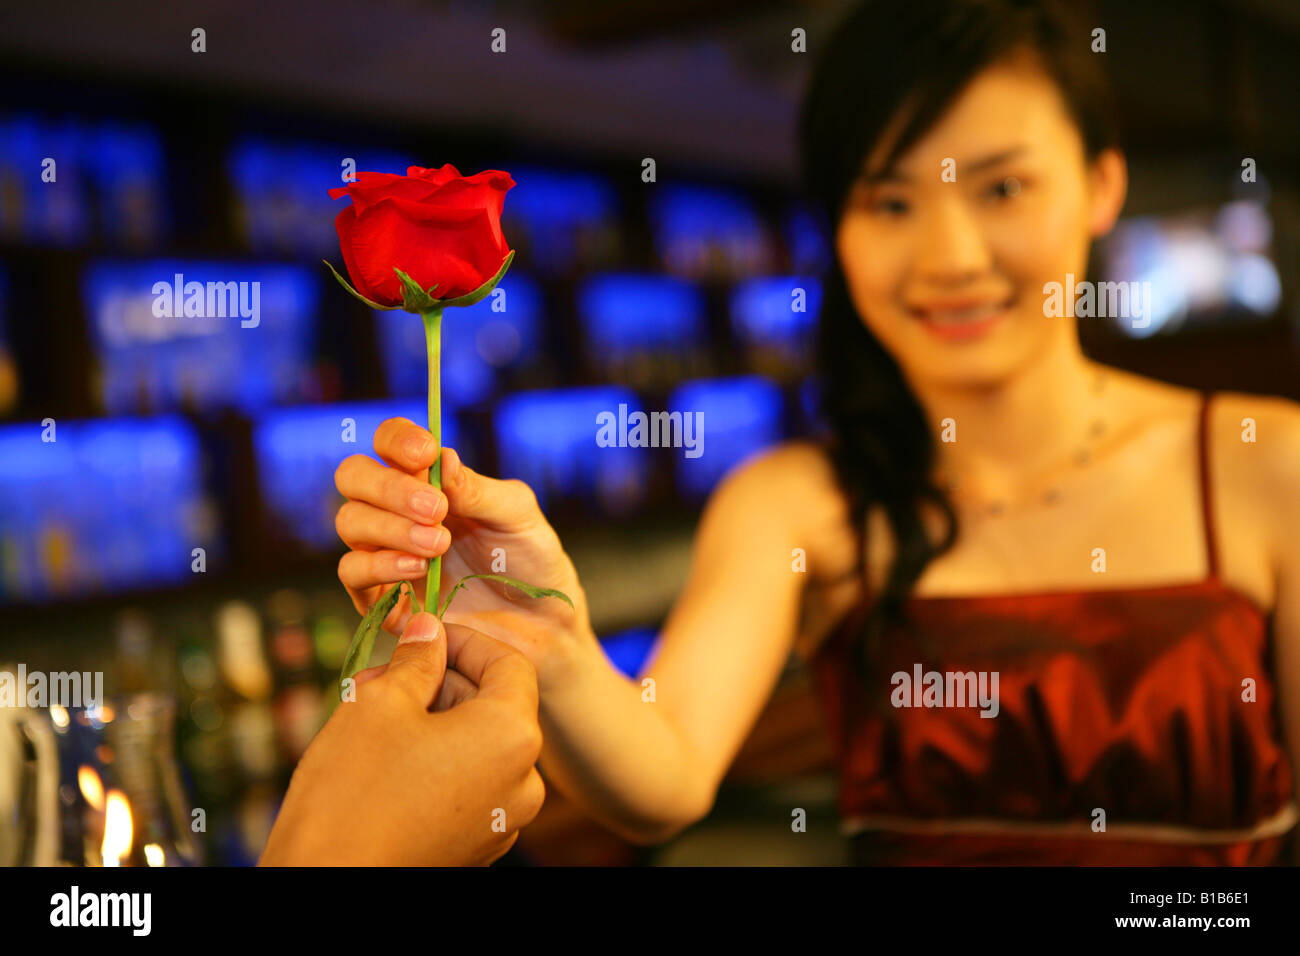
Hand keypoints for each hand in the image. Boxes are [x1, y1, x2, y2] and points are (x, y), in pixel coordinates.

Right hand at [258, 613, 544, 865]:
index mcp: (512, 736)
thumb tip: (430, 628)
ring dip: (432, 720)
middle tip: (384, 675)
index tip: (424, 636)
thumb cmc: (352, 793)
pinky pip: (468, 784)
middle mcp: (523, 780)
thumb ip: (417, 658)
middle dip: (440, 682)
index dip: (466, 641)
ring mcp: (504, 819)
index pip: (510, 664)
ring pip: (476, 745)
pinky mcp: (478, 845)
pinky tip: (385, 757)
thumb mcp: (380, 702)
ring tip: (373, 713)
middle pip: (493, 705)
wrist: (327, 883)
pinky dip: (436, 761)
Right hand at [334, 418, 598, 687]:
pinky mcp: (381, 597)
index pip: (389, 443)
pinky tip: (417, 570)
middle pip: (354, 476)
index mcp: (430, 481)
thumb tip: (442, 457)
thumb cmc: (531, 562)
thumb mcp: (518, 517)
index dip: (397, 440)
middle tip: (435, 508)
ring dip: (390, 527)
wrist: (540, 625)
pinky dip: (379, 564)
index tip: (426, 453)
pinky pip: (352, 572)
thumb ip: (478, 489)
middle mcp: (398, 511)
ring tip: (439, 545)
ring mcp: (386, 552)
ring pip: (350, 521)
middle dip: (389, 486)